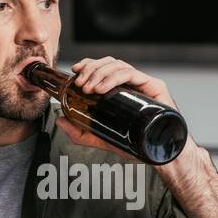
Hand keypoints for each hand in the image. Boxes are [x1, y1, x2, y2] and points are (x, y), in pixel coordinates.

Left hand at [54, 57, 194, 161]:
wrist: (157, 154)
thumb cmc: (134, 145)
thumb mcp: (100, 138)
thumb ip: (79, 132)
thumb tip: (60, 119)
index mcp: (121, 89)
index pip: (104, 67)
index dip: (89, 64)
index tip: (75, 71)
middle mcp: (133, 83)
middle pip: (109, 63)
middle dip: (91, 69)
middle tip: (80, 84)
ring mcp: (144, 83)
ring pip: (119, 65)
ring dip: (99, 73)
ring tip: (88, 88)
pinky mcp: (154, 86)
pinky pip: (132, 74)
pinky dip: (114, 78)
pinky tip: (102, 88)